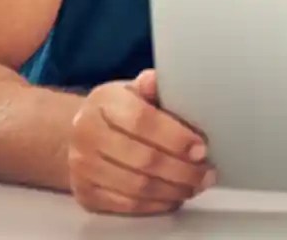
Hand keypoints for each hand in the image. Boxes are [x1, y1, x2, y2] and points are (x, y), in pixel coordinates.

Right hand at [68, 69, 215, 214]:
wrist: (80, 133)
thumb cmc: (117, 111)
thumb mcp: (133, 89)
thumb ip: (155, 87)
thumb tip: (175, 82)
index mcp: (104, 102)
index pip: (142, 121)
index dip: (176, 137)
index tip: (201, 148)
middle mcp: (87, 134)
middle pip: (143, 159)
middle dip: (182, 170)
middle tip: (206, 173)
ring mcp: (83, 167)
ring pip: (137, 186)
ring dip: (174, 189)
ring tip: (196, 185)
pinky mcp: (86, 194)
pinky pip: (127, 205)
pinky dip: (157, 204)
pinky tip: (174, 196)